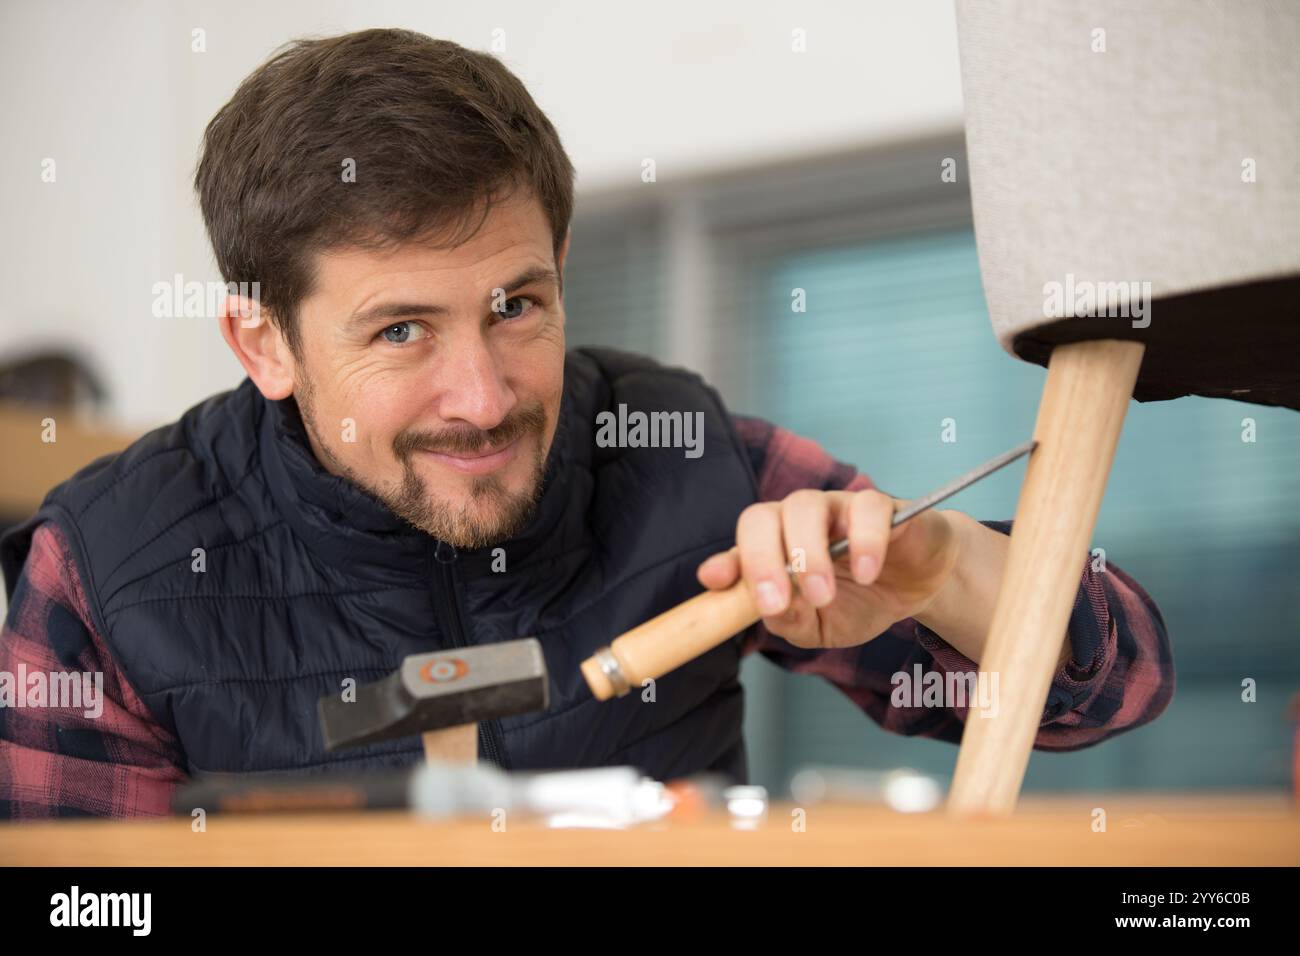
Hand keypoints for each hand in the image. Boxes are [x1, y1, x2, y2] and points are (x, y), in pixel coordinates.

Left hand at [696, 489, 961, 649]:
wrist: (916, 590)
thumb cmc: (859, 602)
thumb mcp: (820, 626)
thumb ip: (790, 620)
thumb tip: (767, 611)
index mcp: (776, 546)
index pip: (741, 543)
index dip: (728, 561)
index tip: (715, 582)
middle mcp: (797, 520)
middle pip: (762, 516)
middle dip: (762, 560)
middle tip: (777, 603)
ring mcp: (837, 508)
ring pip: (805, 506)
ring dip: (808, 554)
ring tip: (823, 595)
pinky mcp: (880, 506)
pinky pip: (866, 508)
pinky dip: (864, 540)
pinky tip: (866, 572)